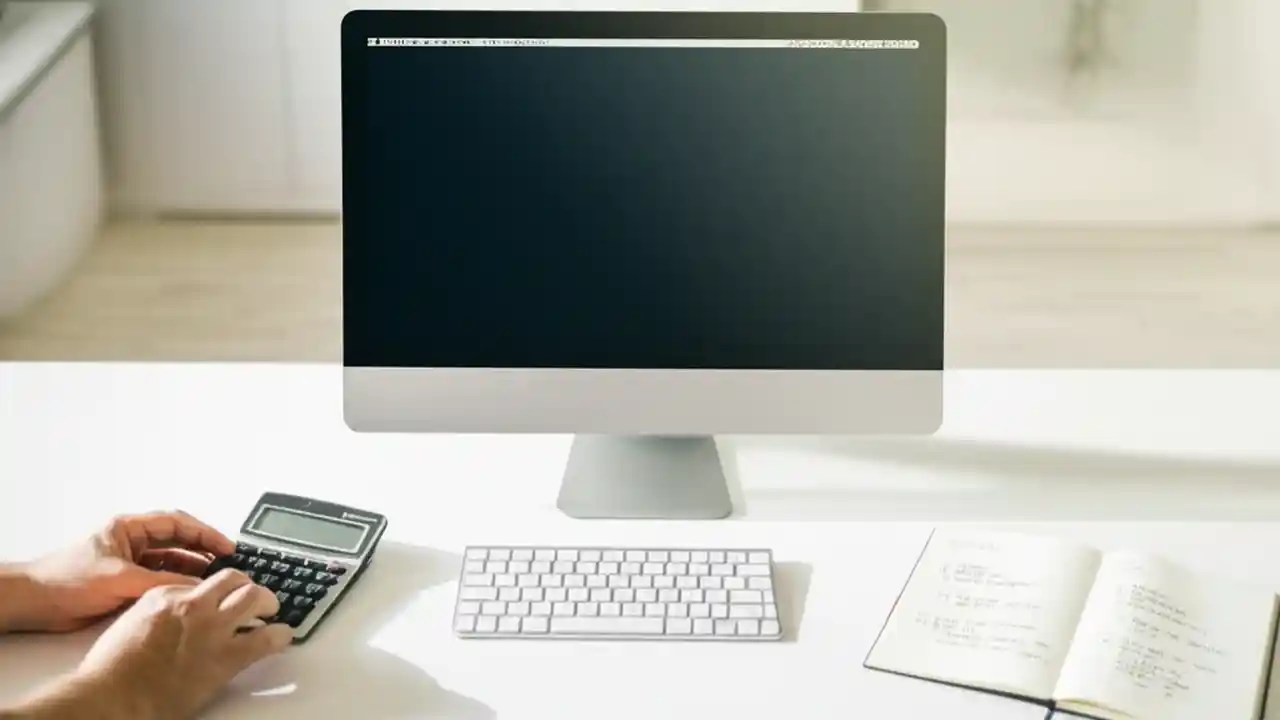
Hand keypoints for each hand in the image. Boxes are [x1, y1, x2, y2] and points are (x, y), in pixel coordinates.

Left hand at [24, 511, 234, 630]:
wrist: (35, 603)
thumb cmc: (65, 579)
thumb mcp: (119, 578)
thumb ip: (160, 582)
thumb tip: (195, 588)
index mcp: (129, 528)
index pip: (177, 523)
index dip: (205, 533)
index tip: (226, 546)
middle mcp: (132, 542)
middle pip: (178, 540)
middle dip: (204, 550)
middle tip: (228, 562)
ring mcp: (129, 562)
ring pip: (170, 562)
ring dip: (192, 569)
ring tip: (214, 579)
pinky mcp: (126, 583)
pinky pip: (159, 580)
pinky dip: (176, 585)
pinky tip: (190, 593)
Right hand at [76, 569, 292, 719]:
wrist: (111, 699)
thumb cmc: (110, 671)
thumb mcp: (131, 623)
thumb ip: (159, 612)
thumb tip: (179, 617)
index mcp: (165, 595)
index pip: (203, 582)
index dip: (217, 593)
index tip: (222, 600)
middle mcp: (192, 604)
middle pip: (234, 580)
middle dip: (247, 587)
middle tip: (255, 599)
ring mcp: (211, 628)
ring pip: (254, 598)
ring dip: (267, 603)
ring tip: (271, 612)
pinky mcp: (225, 656)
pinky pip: (266, 638)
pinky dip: (280, 636)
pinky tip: (282, 637)